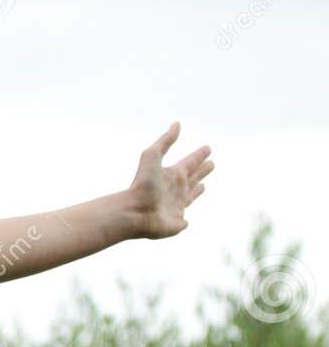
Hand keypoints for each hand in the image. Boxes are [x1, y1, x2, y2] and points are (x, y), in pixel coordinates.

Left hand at [127, 122, 213, 238]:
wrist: (133, 212)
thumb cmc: (143, 185)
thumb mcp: (152, 157)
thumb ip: (165, 141)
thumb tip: (177, 124)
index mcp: (172, 174)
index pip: (190, 162)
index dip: (199, 155)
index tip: (207, 148)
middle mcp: (175, 190)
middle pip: (193, 178)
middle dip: (202, 170)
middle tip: (212, 164)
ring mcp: (175, 207)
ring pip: (190, 197)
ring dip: (197, 190)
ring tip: (203, 185)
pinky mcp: (176, 223)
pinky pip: (183, 222)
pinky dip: (185, 220)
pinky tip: (185, 220)